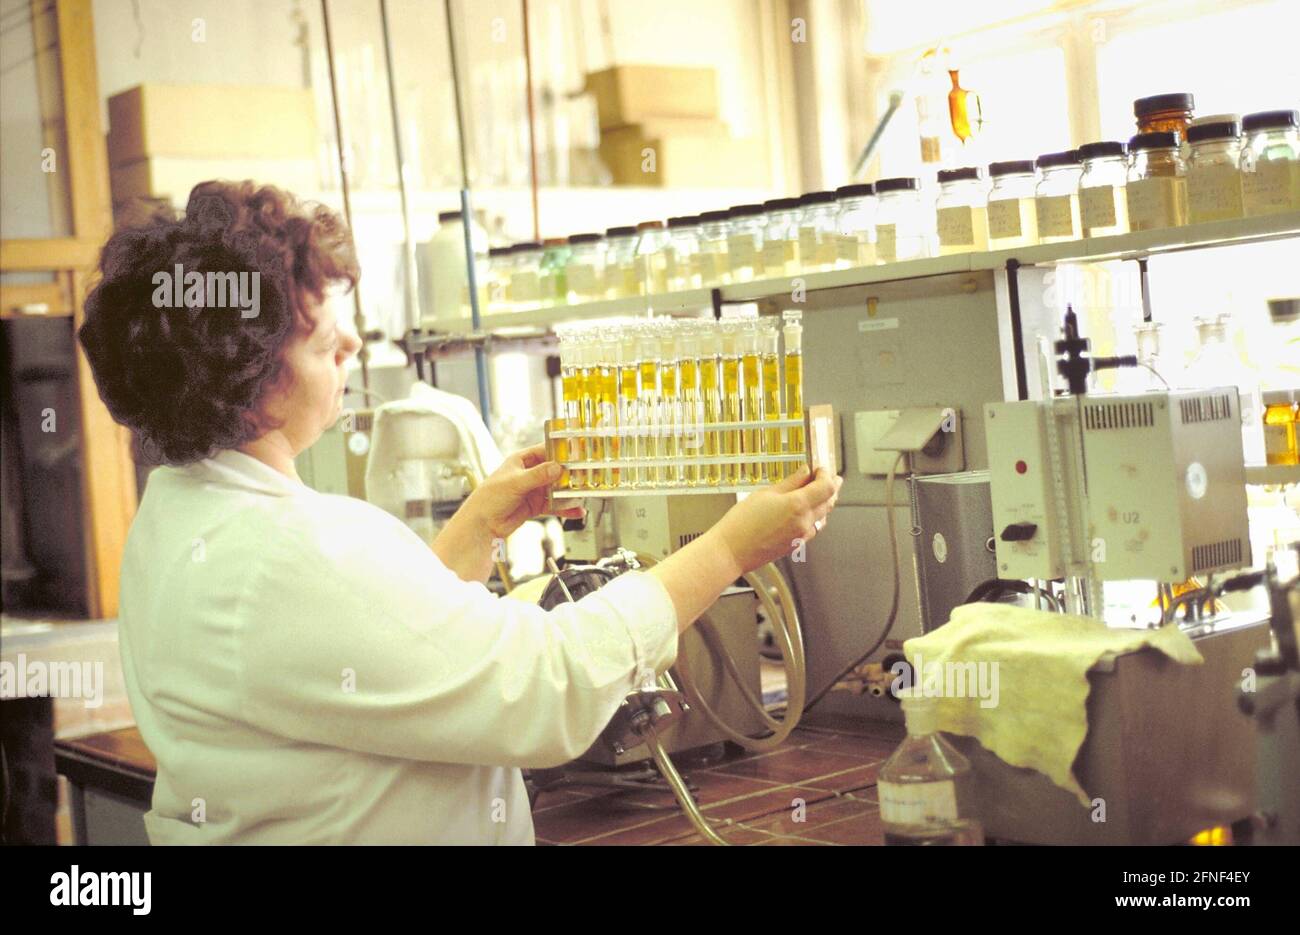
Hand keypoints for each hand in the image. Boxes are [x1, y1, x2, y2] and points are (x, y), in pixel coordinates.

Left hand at [463, 443, 583, 540]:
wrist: (482, 524)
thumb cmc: (489, 498)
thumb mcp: (515, 482)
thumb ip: (538, 475)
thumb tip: (557, 468)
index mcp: (521, 460)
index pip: (545, 450)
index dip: (560, 451)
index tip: (576, 452)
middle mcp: (529, 473)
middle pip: (554, 470)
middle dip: (568, 474)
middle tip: (584, 475)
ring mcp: (533, 490)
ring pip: (556, 488)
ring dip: (568, 492)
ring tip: (582, 493)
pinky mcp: (535, 505)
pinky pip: (554, 505)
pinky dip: (565, 508)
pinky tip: (575, 510)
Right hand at [705, 466, 840, 574]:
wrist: (732, 551)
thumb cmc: (742, 523)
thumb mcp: (765, 494)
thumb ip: (790, 483)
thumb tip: (804, 472)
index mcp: (798, 505)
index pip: (826, 487)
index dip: (826, 475)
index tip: (820, 469)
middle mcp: (804, 521)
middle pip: (829, 501)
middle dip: (830, 487)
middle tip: (827, 477)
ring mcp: (802, 535)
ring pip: (823, 516)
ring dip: (824, 503)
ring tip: (819, 492)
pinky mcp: (796, 545)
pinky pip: (813, 528)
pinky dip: (815, 517)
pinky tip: (807, 511)